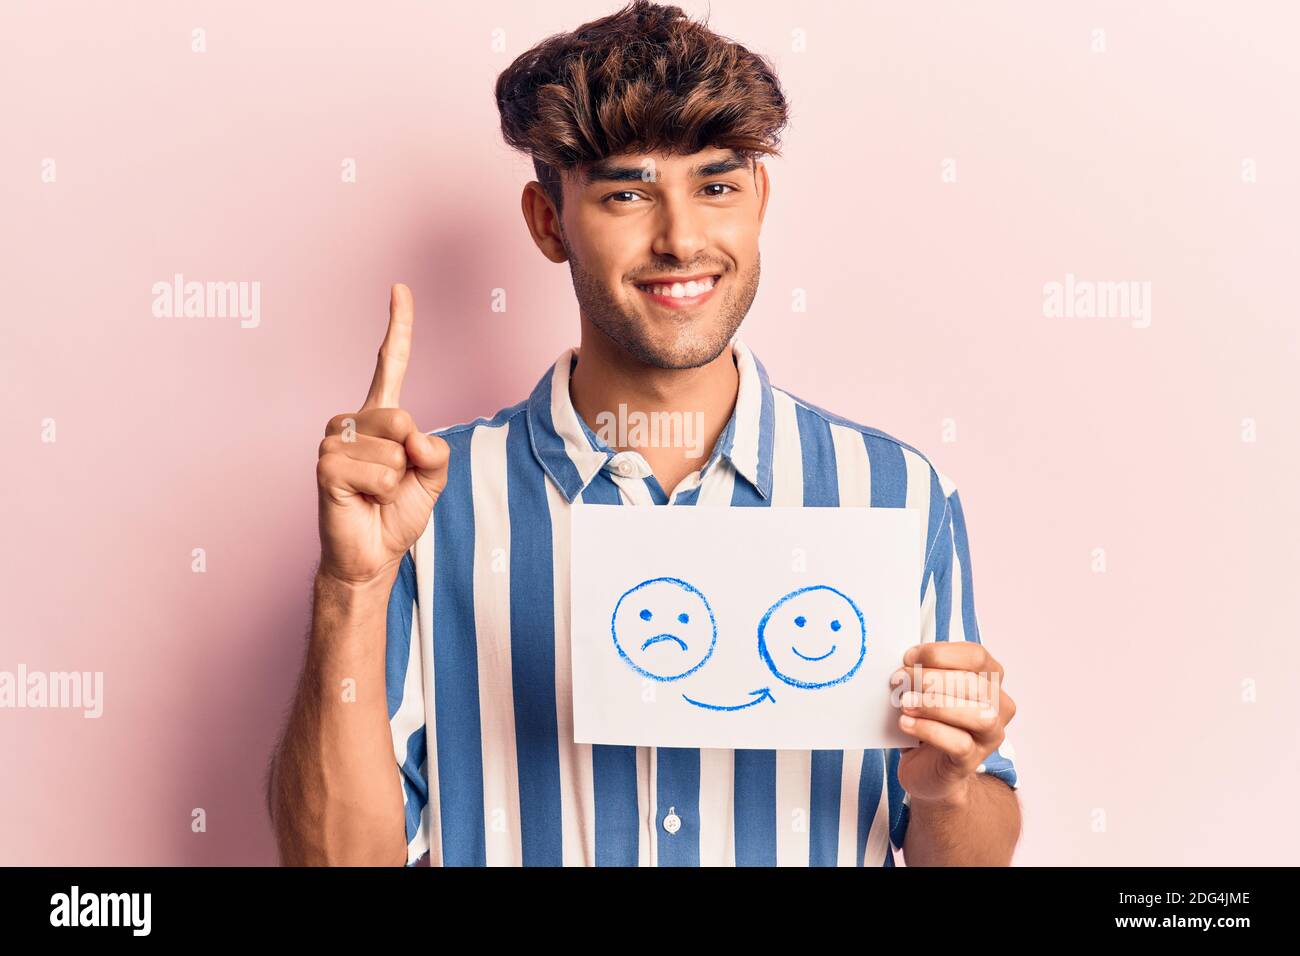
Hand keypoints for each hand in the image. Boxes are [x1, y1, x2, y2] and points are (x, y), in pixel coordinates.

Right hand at [316, 283, 449, 587]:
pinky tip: (364, 500)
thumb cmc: (397, 514)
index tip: (399, 288)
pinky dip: (384, 492)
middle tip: (394, 483)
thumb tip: (415, 437)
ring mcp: (334, 440)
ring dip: (397, 482)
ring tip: (377, 494)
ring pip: (393, 451)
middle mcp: (353, 420)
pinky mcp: (326, 465)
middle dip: (412, 458)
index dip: (397, 326)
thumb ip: (435, 452)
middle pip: (403, 418)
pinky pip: (380, 472)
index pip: (388, 362)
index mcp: (380, 416)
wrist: (371, 554)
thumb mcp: (432, 478)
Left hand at [889, 641, 1016, 803]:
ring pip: (977, 715)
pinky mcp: (972, 761)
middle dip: (931, 678)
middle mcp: (998, 706)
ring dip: (935, 705)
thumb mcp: (928, 690)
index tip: (909, 658)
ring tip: (905, 703)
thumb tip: (906, 663)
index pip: (976, 656)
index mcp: (990, 679)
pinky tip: (905, 724)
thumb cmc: (929, 721)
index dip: (941, 654)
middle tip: (899, 679)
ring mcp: (990, 736)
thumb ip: (924, 673)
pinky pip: (959, 744)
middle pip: (975, 683)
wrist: (929, 769)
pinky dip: (928, 729)